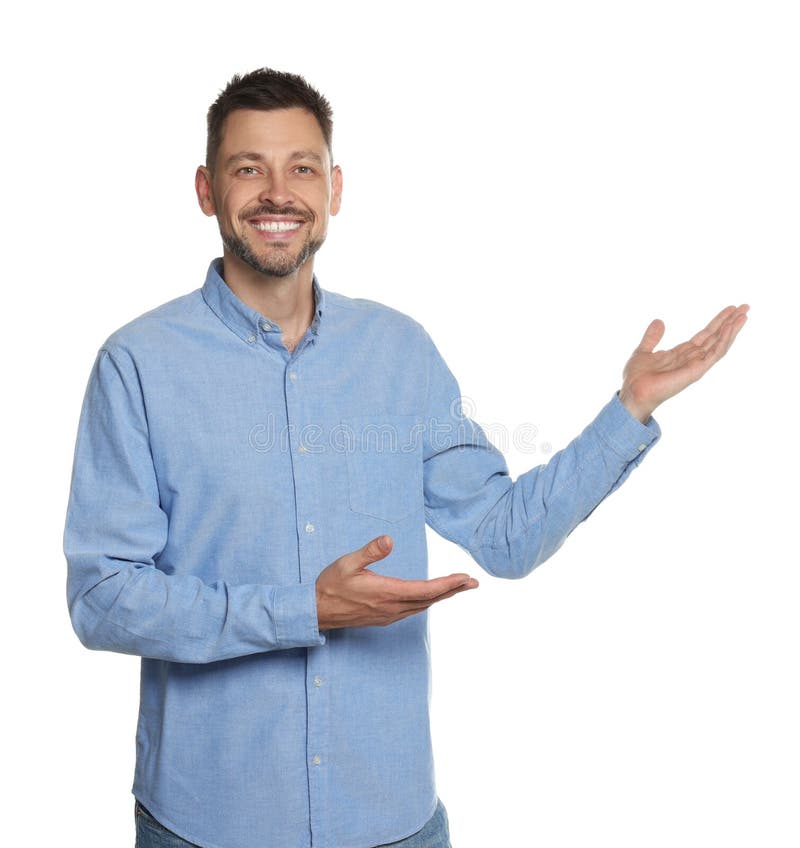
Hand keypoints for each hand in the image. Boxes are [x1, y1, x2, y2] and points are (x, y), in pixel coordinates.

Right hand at [315, 535, 478, 629]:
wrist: (317, 612)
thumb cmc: (330, 585)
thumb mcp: (347, 563)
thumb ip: (370, 551)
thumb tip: (389, 539)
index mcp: (387, 593)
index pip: (426, 590)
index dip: (448, 584)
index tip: (465, 578)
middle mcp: (392, 607)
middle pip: (430, 599)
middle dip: (453, 590)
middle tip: (473, 583)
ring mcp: (389, 615)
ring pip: (423, 606)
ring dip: (442, 596)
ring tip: (459, 587)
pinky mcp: (385, 617)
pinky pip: (413, 609)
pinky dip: (428, 601)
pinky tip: (431, 596)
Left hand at [618, 304, 748, 422]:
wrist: (633, 391)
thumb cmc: (636, 377)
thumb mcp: (643, 351)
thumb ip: (652, 337)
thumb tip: (659, 321)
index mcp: (682, 353)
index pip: (705, 335)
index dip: (717, 322)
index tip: (730, 309)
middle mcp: (692, 358)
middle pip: (716, 337)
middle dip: (730, 322)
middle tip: (745, 307)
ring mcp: (696, 365)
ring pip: (720, 344)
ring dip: (732, 329)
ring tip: (744, 314)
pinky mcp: (697, 370)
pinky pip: (714, 354)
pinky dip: (724, 340)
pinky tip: (730, 328)